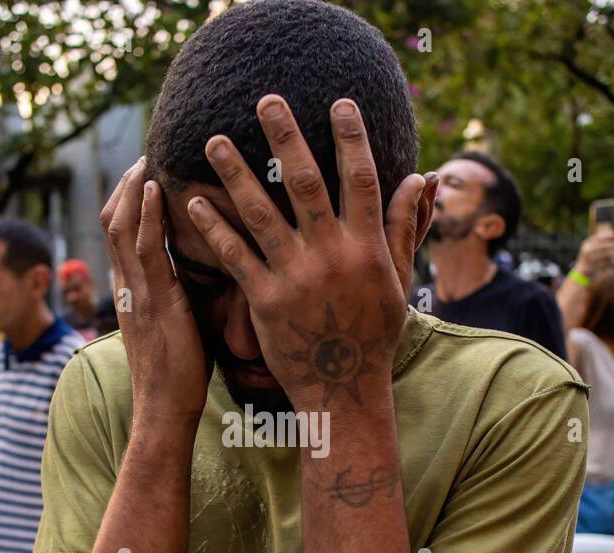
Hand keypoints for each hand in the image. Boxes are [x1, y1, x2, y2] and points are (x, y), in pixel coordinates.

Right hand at [101, 157, 208, 430]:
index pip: (122, 234)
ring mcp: (137, 291)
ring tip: (147, 160)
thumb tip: (212, 273)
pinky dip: (147, 215)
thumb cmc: (181, 375)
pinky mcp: (154, 301)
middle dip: (126, 186)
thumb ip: (183, 296)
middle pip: (114, 221)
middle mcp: (128, 286)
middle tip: (144, 156)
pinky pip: (145, 248)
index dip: (129, 202)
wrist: (166, 409)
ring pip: (123, 227)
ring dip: (134, 189)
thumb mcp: (181, 325)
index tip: (145, 174)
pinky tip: (155, 188)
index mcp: (132, 291)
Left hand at [185, 95, 432, 414]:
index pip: (361, 179)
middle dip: (284, 138)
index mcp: (367, 247)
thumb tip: (419, 178)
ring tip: (214, 140)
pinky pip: (236, 256)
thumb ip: (404, 227)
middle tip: (266, 100)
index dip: (351, 138)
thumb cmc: (373, 334)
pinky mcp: (266, 302)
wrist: (344, 391)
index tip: (339, 103)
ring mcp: (296, 277)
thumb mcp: (398, 281)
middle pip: (305, 183)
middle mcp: (332, 255)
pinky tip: (194, 202)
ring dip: (236, 173)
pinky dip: (214, 228)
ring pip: (261, 214)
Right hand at [575, 225, 613, 277]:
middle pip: (600, 246)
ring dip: (613, 253)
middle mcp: (586, 252)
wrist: (581, 272)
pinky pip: (604, 264)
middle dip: (611, 245)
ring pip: (603, 255)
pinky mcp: (592, 268)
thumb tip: (610, 229)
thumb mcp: (592, 247)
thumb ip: (600, 239)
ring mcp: (589, 260)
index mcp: (586, 245)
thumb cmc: (589, 257)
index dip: (606, 235)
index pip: (596, 238)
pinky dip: (611, 262)